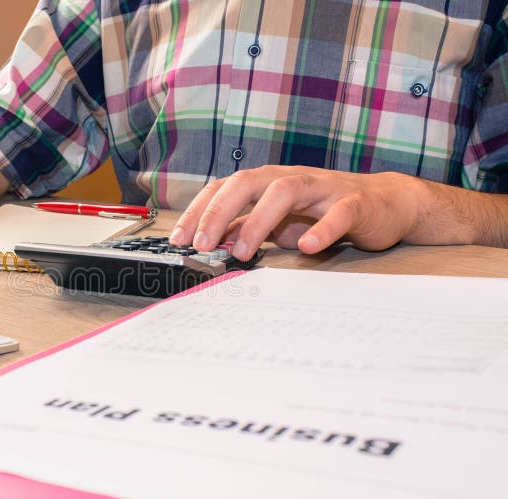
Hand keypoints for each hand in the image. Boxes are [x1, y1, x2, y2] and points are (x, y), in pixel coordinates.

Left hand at [169, 165, 424, 259]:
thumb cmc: (323, 212)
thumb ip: (245, 228)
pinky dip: (322, 230)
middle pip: (247, 182)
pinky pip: (338, 214)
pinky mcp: (354, 204)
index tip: (180, 238)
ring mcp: (323, 189)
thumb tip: (212, 241)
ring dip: (259, 222)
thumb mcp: (277, 222)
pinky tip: (308, 248)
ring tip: (244, 253)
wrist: (384, 204)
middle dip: (219, 212)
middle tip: (202, 244)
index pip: (224, 188)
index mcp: (268, 182)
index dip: (200, 210)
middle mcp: (290, 179)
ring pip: (286, 191)